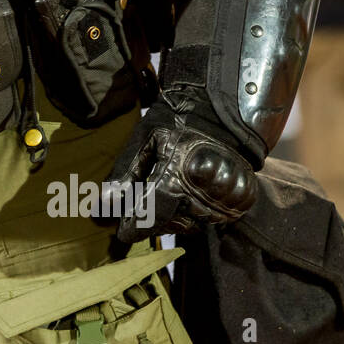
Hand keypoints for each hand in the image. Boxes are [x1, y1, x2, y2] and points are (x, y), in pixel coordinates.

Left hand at [105, 85, 256, 243]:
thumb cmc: (177, 123)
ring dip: (176, 217)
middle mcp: (204, 194)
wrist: (222, 112)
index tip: (123, 232)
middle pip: (169, 226)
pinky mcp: (240, 202)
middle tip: (146, 206)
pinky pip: (213, 221)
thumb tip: (103, 205)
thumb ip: (125, 175)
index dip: (133, 228)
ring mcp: (226, 200)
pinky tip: (191, 195)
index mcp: (178, 178)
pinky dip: (198, 212)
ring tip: (170, 196)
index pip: (149, 218)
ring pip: (192, 226)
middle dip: (153, 221)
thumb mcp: (145, 141)